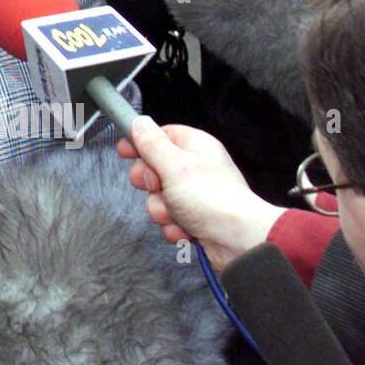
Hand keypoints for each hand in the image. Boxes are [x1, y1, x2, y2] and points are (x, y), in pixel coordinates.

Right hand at [117, 117, 284, 269]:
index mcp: (195, 147)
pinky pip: (168, 218)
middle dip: (150, 184)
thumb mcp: (174, 165)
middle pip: (154, 169)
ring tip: (178, 214)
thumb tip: (139, 123)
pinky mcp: (194, 218)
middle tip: (158, 186)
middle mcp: (195, 169)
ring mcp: (194, 195)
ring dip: (161, 210)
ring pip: (158, 198)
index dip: (140, 143)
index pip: (160, 135)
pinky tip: (186, 229)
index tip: (125, 151)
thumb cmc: (214, 200)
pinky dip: (173, 226)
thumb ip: (151, 144)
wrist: (239, 242)